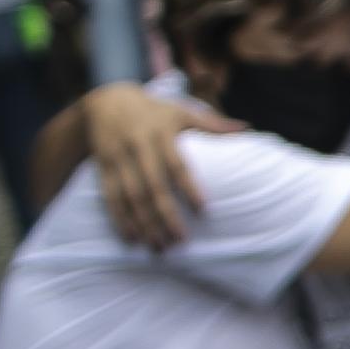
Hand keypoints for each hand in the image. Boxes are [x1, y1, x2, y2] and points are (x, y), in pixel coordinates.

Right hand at [85, 81, 236, 247]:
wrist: (104, 101)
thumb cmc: (154, 111)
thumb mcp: (180, 112)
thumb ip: (212, 124)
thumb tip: (246, 129)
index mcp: (160, 133)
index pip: (176, 164)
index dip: (189, 187)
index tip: (203, 210)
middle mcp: (137, 146)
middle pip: (152, 186)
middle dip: (165, 215)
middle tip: (181, 241)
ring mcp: (118, 158)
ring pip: (130, 196)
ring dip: (144, 223)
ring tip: (159, 247)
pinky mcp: (103, 168)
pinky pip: (110, 196)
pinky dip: (120, 218)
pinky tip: (132, 239)